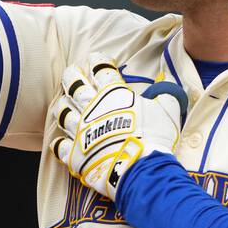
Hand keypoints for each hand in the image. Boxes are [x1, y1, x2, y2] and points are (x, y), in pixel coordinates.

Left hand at [48, 54, 188, 201]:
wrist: (140, 168)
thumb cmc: (154, 137)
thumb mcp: (167, 110)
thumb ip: (166, 95)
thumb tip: (168, 84)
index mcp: (113, 95)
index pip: (101, 70)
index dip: (97, 61)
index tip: (95, 59)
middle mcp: (91, 109)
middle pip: (74, 85)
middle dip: (71, 76)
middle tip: (71, 72)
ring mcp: (80, 130)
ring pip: (63, 112)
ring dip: (63, 107)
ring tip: (64, 104)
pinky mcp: (74, 153)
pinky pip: (60, 146)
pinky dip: (59, 144)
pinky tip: (60, 142)